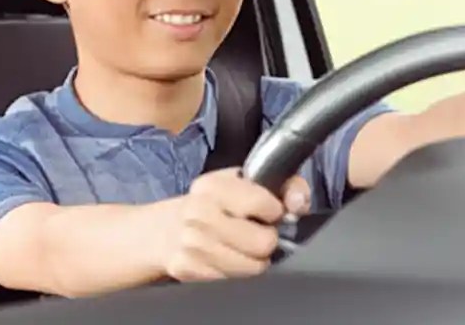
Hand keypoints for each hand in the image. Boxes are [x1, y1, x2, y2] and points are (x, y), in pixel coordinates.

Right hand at [156, 168, 309, 282]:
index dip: (275, 212)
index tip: (268, 212)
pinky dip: (236, 273)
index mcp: (213, 186)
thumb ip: (281, 185)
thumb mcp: (242, 183)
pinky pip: (234, 281)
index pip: (264, 204)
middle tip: (255, 233)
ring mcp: (192, 244)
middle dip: (266, 240)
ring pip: (253, 267)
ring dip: (254, 260)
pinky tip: (225, 258)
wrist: (166, 231)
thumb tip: (298, 202)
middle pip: (263, 242)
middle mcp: (198, 213)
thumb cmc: (212, 205)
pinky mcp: (188, 270)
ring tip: (241, 246)